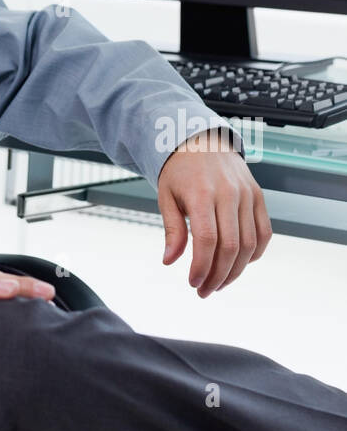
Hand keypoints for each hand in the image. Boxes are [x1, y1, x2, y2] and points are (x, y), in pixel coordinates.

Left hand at [157, 133, 271, 296]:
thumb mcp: (166, 196)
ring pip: (249, 244)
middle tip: (205, 290)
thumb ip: (172, 229)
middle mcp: (228, 193)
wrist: (202, 141)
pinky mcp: (259, 196)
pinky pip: (264, 233)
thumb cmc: (180, 171)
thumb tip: (169, 261)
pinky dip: (254, 254)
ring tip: (219, 282)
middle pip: (230, 246)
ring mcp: (247, 194)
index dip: (202, 267)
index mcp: (201, 192)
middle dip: (218, 275)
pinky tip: (238, 264)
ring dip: (236, 270)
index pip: (207, 240)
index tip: (193, 283)